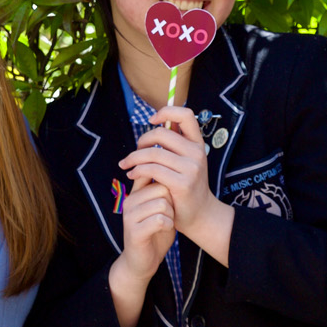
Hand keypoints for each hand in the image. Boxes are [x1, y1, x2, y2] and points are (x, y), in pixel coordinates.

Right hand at [110, 178, 174, 285]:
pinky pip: (159, 220)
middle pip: (162, 188)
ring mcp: (129, 216)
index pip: (153, 173)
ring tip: (165, 223)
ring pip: (162, 204)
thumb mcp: (158, 208)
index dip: (168, 184)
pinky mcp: (134, 232)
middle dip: (172, 202)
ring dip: (170, 215)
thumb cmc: (155, 233)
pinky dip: (168, 225)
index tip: (172, 199)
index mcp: (135, 193)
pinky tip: (165, 230)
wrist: (141, 262)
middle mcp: (129, 201)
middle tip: (168, 216)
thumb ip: (162, 192)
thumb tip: (173, 171)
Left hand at [119, 107, 222, 234]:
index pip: (186, 115)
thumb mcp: (186, 162)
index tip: (152, 120)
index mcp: (198, 143)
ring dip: (134, 158)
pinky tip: (132, 175)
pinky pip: (152, 170)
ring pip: (153, 153)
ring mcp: (191, 168)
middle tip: (134, 153)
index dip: (167, 111)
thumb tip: (156, 122)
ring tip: (126, 165)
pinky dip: (137, 170)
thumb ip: (174, 145)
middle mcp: (197, 153)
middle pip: (162, 133)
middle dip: (142, 141)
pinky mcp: (182, 183)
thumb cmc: (187, 187)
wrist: (200, 215)